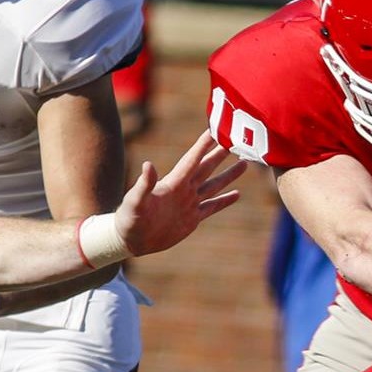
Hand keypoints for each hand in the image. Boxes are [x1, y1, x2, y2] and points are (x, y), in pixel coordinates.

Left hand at [115, 131, 247, 256]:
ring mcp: (189, 204)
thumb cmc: (128, 218)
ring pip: (213, 185)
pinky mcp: (192, 219)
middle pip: (206, 168)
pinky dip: (224, 201)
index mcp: (172, 183)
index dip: (203, 146)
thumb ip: (144, 184)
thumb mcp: (134, 201)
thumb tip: (148, 164)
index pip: (192, 160)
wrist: (131, 240)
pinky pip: (212, 207)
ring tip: (243, 163)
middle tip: (235, 140)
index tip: (215, 131)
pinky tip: (236, 194)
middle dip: (220, 154)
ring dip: (228, 175)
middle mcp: (183, 190)